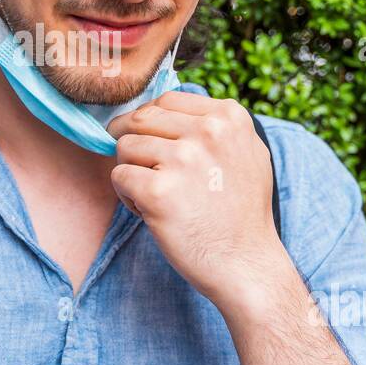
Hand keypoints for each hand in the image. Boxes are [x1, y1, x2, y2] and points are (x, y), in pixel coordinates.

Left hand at [106, 91, 286, 308]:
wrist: (246, 263)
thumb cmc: (242, 212)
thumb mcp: (246, 152)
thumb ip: (214, 126)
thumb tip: (162, 109)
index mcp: (228, 116)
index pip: (166, 101)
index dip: (152, 123)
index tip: (154, 146)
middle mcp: (207, 131)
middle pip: (140, 119)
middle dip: (133, 143)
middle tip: (146, 171)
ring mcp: (183, 160)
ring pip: (125, 147)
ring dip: (133, 172)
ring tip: (158, 196)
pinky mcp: (158, 191)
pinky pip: (119, 176)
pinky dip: (127, 196)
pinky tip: (151, 212)